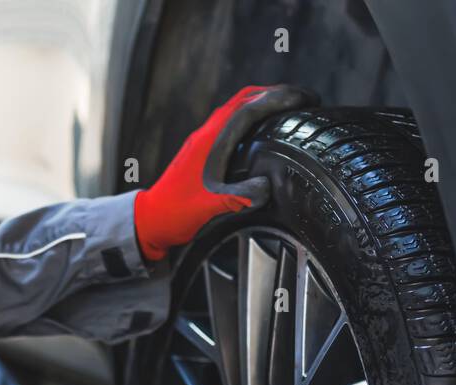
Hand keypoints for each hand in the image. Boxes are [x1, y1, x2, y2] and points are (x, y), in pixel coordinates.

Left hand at [134, 84, 317, 260]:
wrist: (150, 219)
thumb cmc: (175, 213)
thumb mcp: (209, 209)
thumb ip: (237, 199)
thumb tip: (265, 189)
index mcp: (209, 142)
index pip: (249, 108)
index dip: (279, 99)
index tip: (304, 98)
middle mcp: (207, 134)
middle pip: (245, 99)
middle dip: (277, 93)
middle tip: (305, 98)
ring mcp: (204, 139)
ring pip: (238, 107)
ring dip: (265, 102)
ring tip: (291, 108)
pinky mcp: (204, 148)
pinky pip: (232, 121)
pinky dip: (253, 116)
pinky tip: (265, 129)